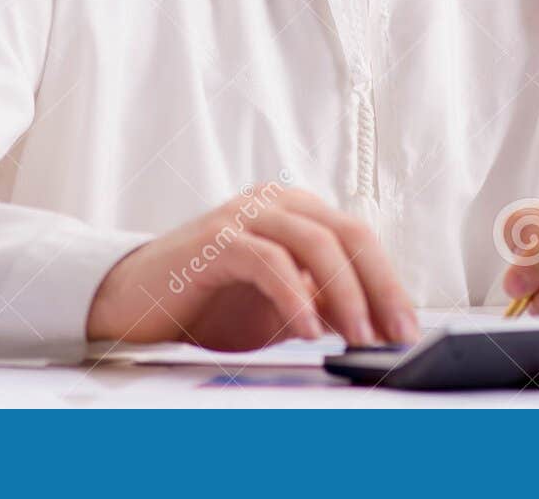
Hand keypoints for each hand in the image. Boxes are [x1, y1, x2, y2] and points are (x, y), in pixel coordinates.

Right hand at [85, 183, 419, 351]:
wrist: (131, 303)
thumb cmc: (207, 304)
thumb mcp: (276, 310)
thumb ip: (320, 307)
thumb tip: (371, 326)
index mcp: (296, 212)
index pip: (358, 238)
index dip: (388, 282)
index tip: (407, 327)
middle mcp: (275, 203)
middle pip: (347, 233)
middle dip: (379, 286)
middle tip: (396, 334)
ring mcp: (244, 216)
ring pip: (315, 241)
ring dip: (345, 294)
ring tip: (358, 336)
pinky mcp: (215, 240)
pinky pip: (268, 261)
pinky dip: (294, 296)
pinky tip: (308, 330)